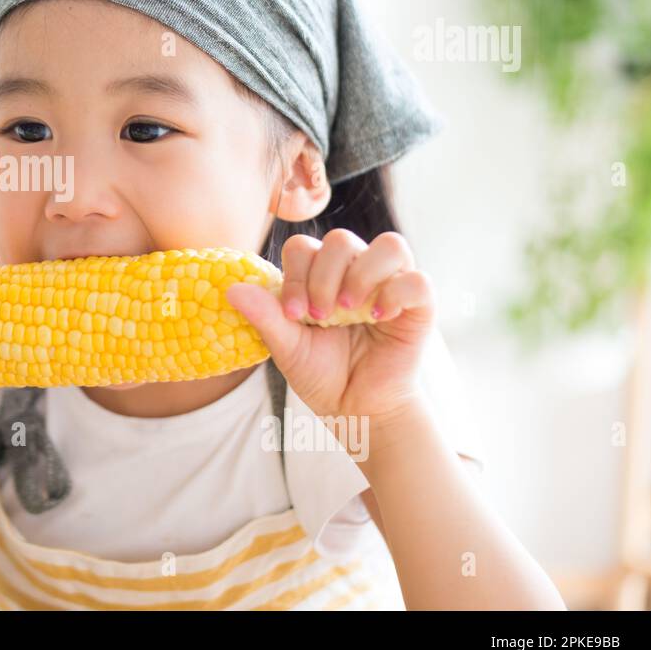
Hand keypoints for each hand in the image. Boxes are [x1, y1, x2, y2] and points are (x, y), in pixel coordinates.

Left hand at [225, 230, 433, 432]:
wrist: (357, 409)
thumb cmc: (322, 374)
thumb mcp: (287, 348)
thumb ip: (265, 316)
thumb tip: (231, 288)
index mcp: (320, 276)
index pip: (305, 247)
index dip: (296, 273)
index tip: (293, 313)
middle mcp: (356, 272)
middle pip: (342, 240)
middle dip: (324, 276)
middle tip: (319, 315)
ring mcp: (389, 285)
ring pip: (389, 245)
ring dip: (362, 275)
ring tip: (348, 311)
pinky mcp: (419, 305)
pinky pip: (418, 279)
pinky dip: (397, 293)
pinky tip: (379, 317)